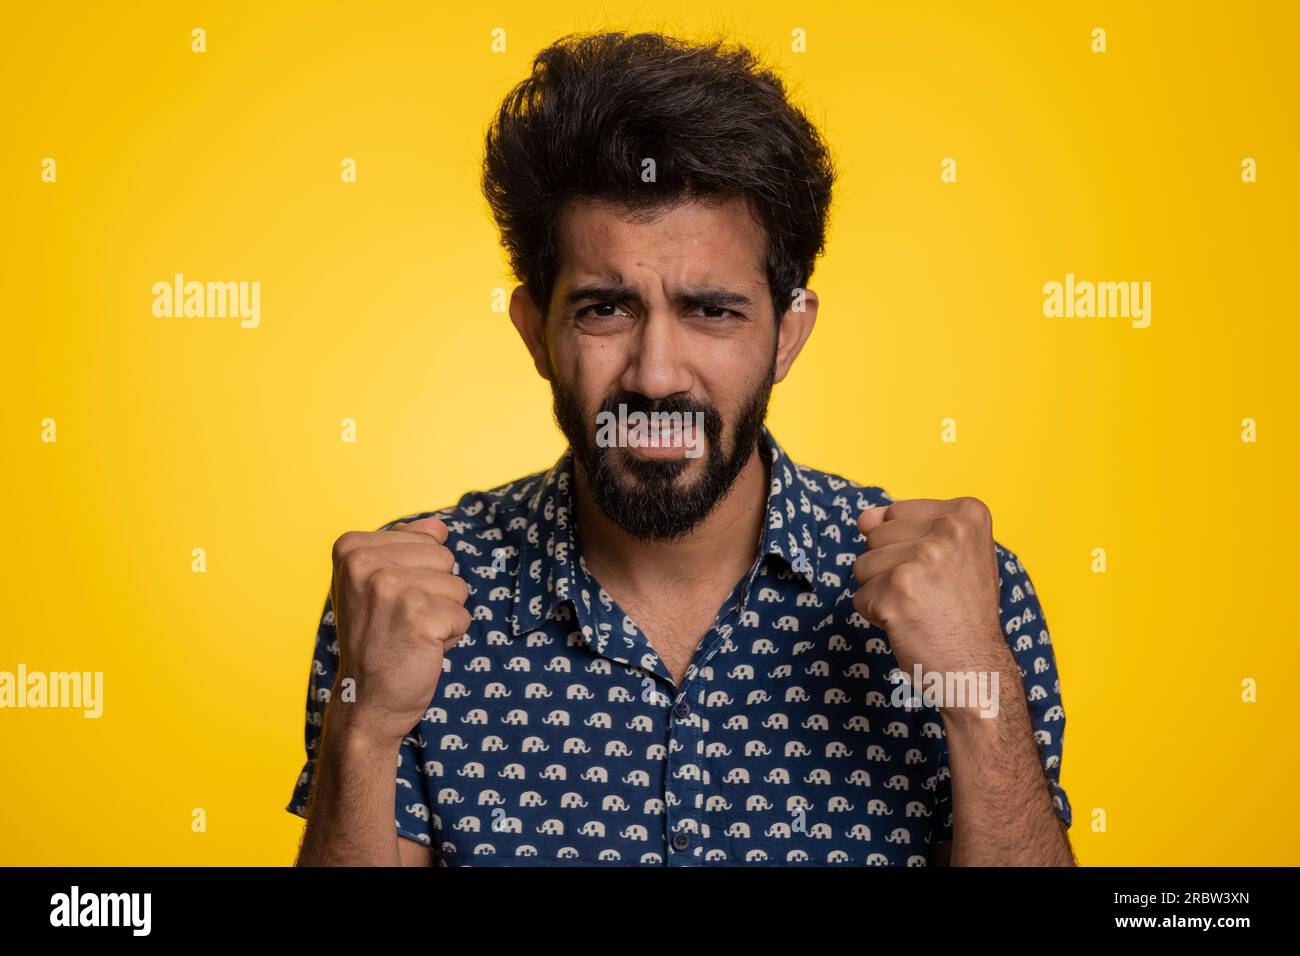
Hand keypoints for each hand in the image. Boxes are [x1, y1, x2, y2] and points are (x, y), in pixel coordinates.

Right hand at [327, 516, 470, 745]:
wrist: (364, 699)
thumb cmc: (376, 640)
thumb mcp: (375, 583)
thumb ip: (404, 548)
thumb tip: (437, 526)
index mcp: (352, 547)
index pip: (427, 538)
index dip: (418, 574)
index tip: (388, 602)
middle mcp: (366, 563)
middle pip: (445, 558)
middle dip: (434, 593)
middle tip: (401, 620)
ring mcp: (392, 587)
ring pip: (458, 586)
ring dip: (442, 615)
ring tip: (410, 634)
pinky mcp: (419, 616)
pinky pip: (463, 616)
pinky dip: (450, 637)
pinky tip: (419, 649)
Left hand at [852, 498, 1013, 699]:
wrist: (977, 668)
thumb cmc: (961, 612)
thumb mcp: (949, 554)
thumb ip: (905, 526)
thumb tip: (863, 519)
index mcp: (967, 513)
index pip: (895, 513)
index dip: (907, 549)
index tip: (941, 574)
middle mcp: (949, 528)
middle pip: (875, 536)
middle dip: (890, 568)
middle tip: (930, 595)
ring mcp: (923, 558)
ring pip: (862, 565)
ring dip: (882, 592)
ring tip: (920, 609)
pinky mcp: (898, 589)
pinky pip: (860, 596)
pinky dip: (877, 616)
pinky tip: (909, 625)